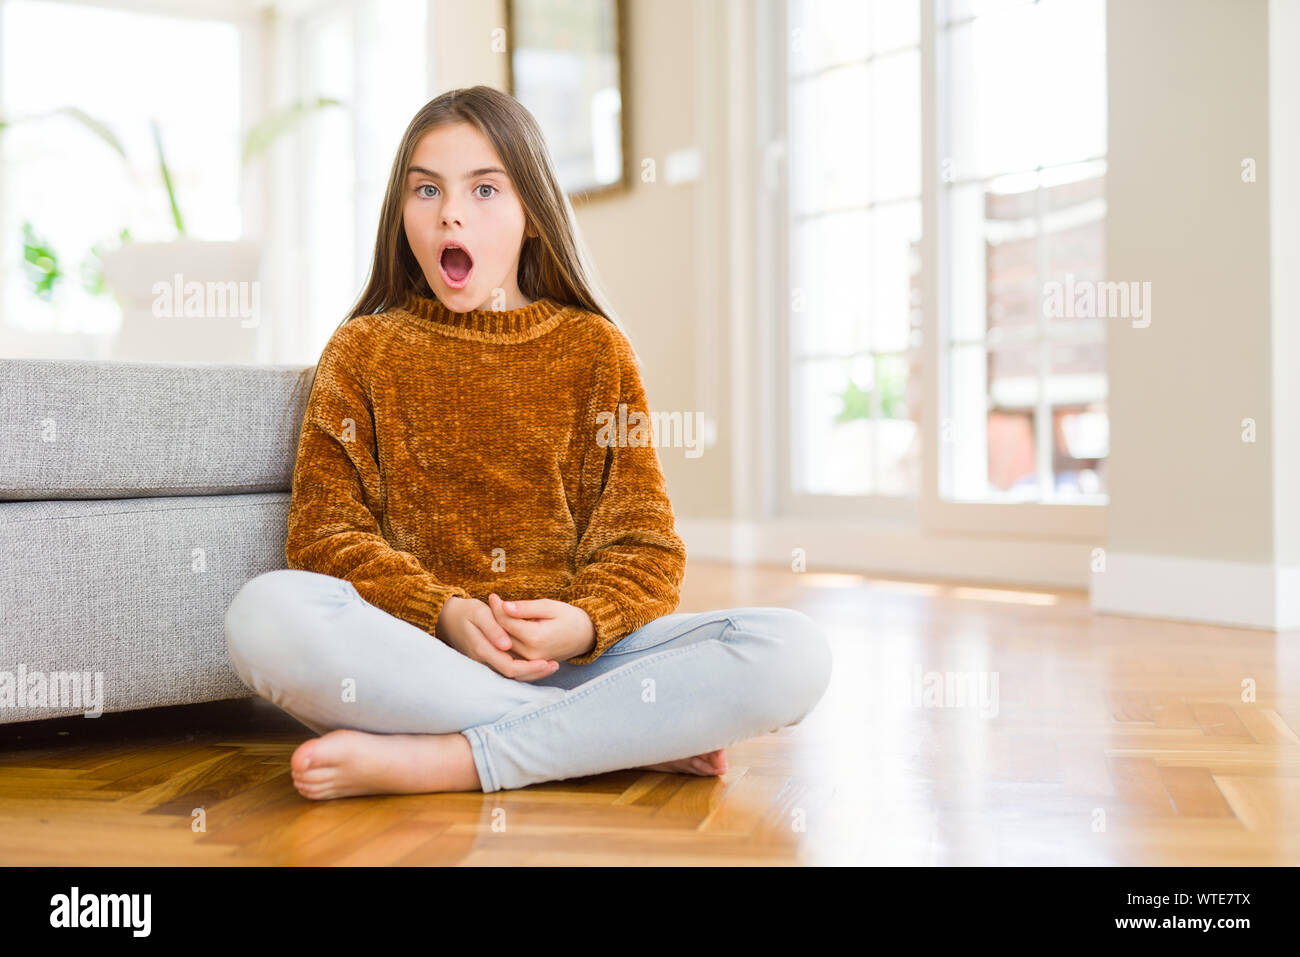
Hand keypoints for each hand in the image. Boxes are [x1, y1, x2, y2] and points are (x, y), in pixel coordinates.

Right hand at [434, 596, 559, 681]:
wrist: (448, 618)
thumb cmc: (466, 612)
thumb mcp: (479, 613)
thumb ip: (493, 629)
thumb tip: (506, 645)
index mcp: (482, 650)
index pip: (510, 667)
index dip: (529, 668)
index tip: (546, 662)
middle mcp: (484, 662)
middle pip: (513, 676)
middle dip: (535, 673)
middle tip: (555, 665)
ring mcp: (485, 664)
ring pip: (512, 675)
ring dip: (532, 673)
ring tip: (552, 666)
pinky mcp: (488, 661)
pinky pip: (508, 669)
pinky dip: (524, 668)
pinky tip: (539, 663)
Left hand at [487, 594, 595, 662]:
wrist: (584, 637)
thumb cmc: (569, 618)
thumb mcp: (550, 606)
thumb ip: (526, 607)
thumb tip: (504, 606)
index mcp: (536, 637)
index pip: (506, 622)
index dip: (497, 608)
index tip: (493, 596)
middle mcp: (531, 654)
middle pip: (501, 635)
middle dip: (494, 618)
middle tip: (492, 602)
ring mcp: (529, 662)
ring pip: (503, 646)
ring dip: (496, 631)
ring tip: (495, 613)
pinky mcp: (529, 665)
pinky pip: (509, 653)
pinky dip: (503, 640)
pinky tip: (502, 627)